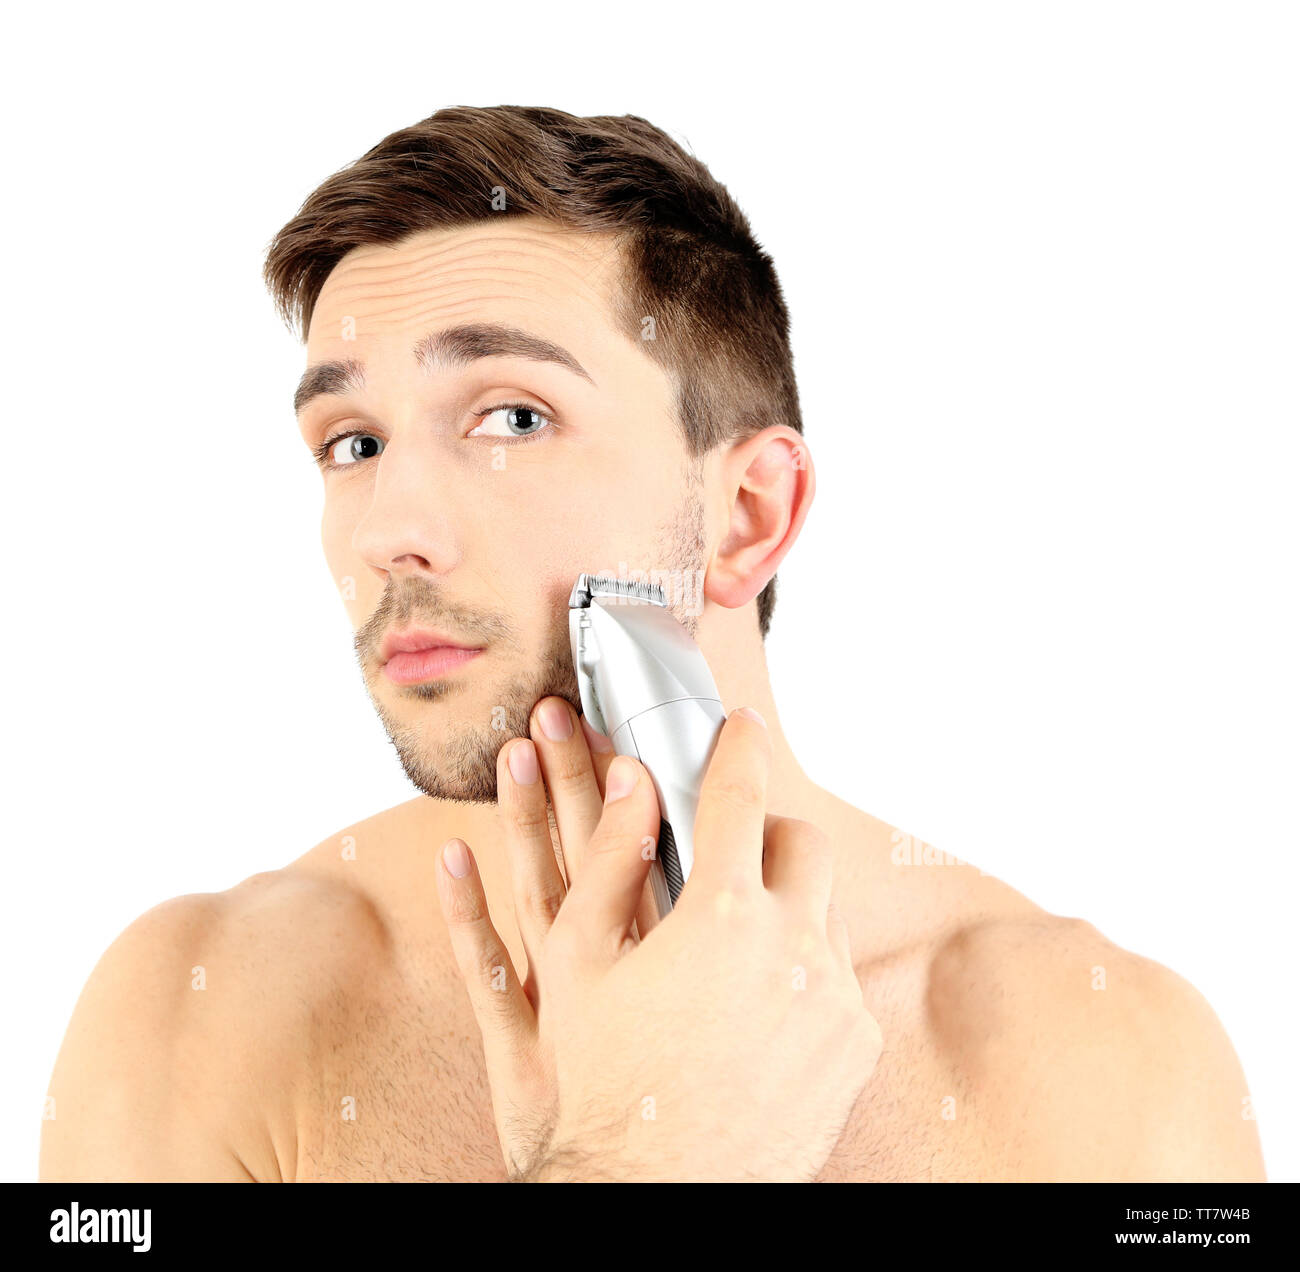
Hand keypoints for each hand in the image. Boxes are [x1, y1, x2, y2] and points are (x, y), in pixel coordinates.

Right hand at [435, 699, 882, 1180]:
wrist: (653, 1192)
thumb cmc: (603, 1080)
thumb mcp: (577, 963)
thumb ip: (608, 858)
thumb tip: (630, 782)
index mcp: (723, 915)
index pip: (740, 794)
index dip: (738, 748)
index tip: (742, 729)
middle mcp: (793, 946)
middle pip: (802, 843)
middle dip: (766, 835)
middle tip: (727, 858)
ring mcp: (833, 998)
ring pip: (822, 910)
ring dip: (784, 907)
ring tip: (730, 949)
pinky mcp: (854, 1044)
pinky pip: (837, 976)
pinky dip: (801, 971)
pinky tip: (753, 1007)